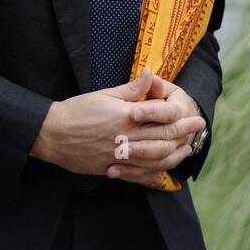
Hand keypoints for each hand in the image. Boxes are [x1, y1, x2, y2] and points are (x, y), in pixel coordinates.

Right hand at [30, 68, 201, 177]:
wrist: (51, 134)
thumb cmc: (77, 110)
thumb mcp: (105, 94)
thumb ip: (131, 89)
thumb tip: (151, 74)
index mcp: (125, 116)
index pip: (160, 116)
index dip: (179, 115)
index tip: (192, 112)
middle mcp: (125, 137)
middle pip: (162, 138)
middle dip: (184, 133)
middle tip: (198, 129)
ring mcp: (119, 156)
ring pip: (154, 159)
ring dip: (173, 155)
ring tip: (185, 150)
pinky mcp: (110, 169)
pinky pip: (136, 175)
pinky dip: (151, 175)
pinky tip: (162, 173)